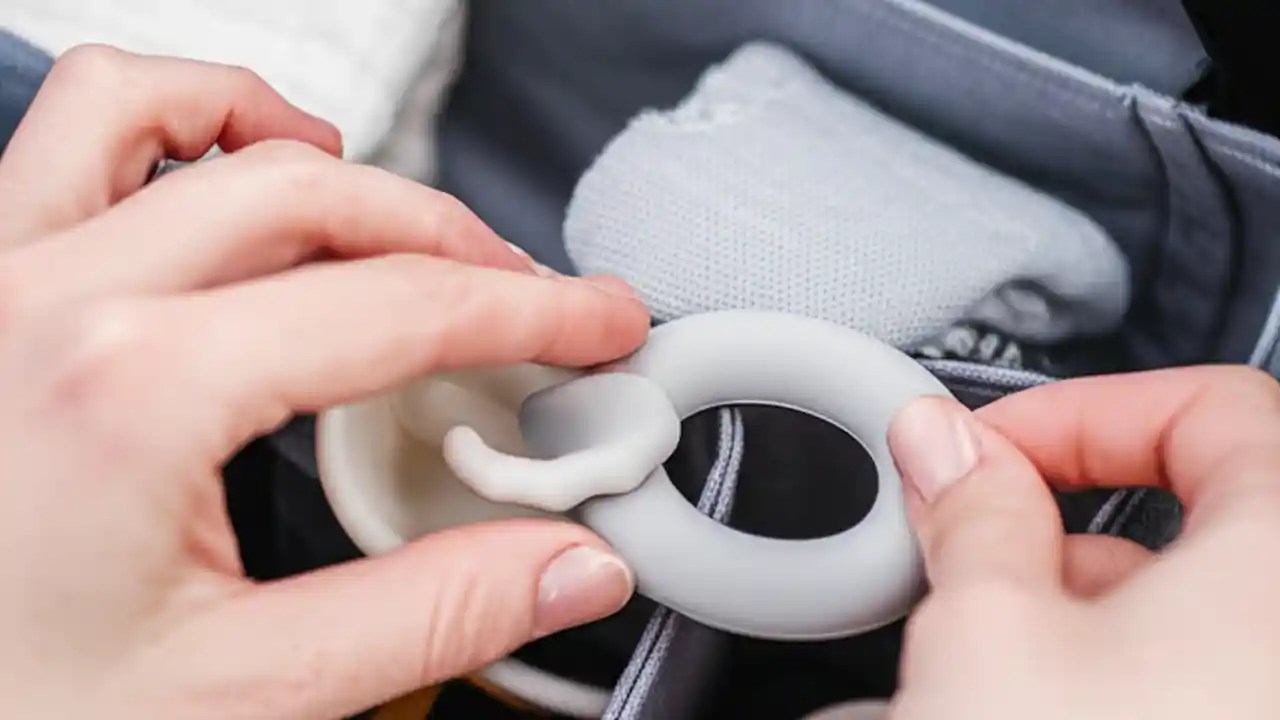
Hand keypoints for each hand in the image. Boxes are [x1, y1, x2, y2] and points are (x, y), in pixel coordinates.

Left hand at [0, 46, 647, 718]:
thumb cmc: (5, 718)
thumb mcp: (239, 695)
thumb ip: (430, 617)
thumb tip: (566, 565)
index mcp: (131, 391)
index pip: (395, 308)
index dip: (529, 313)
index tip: (593, 324)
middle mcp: (48, 302)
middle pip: (315, 198)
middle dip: (453, 239)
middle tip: (529, 299)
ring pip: (171, 120)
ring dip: (306, 150)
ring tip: (386, 210)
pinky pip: (68, 137)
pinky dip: (172, 124)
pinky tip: (227, 180)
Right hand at [887, 366, 1279, 718]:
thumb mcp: (991, 632)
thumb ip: (974, 509)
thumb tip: (947, 446)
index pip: (1213, 406)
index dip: (1077, 411)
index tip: (987, 449)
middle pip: (1191, 512)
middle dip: (1059, 523)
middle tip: (970, 552)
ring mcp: (1271, 691)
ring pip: (1189, 607)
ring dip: (1076, 608)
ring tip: (986, 665)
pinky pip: (1193, 675)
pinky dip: (1113, 672)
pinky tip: (1031, 707)